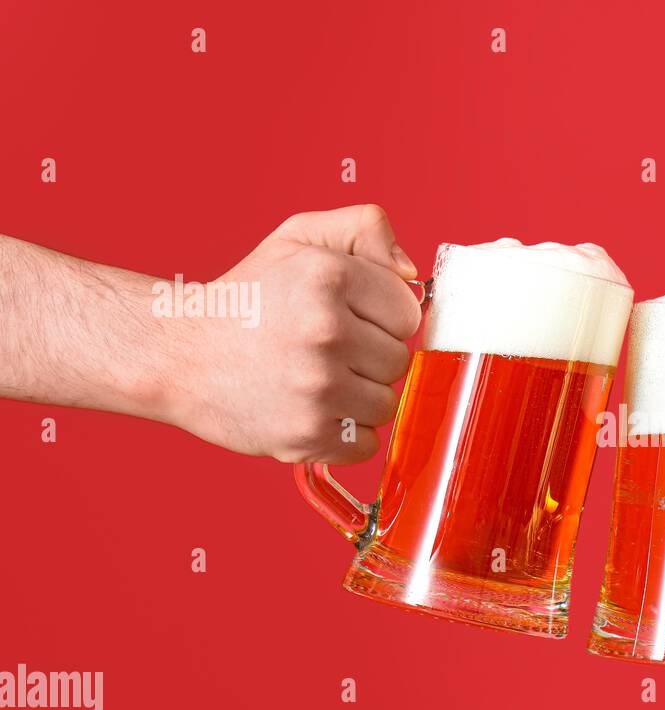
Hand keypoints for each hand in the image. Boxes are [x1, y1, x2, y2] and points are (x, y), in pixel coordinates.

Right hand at [169, 204, 421, 462]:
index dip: (382, 318)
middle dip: (370, 358)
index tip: (349, 318)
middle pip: (400, 361)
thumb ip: (363, 230)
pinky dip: (345, 437)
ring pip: (386, 405)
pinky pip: (366, 446)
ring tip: (316, 380)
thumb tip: (411, 272)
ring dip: (359, 399)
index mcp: (329, 277)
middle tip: (324, 350)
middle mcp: (324, 330)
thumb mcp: (299, 239)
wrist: (175, 355)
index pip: (408, 313)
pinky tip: (311, 411)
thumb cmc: (246, 300)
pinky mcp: (306, 434)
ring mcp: (316, 387)